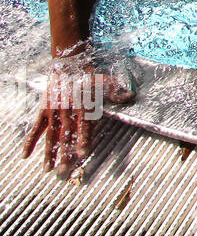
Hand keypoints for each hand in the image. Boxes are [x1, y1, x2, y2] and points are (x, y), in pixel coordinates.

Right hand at [20, 65, 134, 175]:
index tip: (83, 154)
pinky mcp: (44, 110)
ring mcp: (53, 112)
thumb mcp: (106, 81)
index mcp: (83, 106)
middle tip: (64, 171)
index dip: (84, 140)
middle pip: (66, 137)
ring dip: (48, 154)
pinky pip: (36, 128)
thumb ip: (116, 91)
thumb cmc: (90, 76)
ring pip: (50, 136)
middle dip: (65, 155)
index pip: (84, 127)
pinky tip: (25, 155)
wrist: (69, 64)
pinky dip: (30, 141)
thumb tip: (131, 96)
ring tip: (47, 170)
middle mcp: (67, 111)